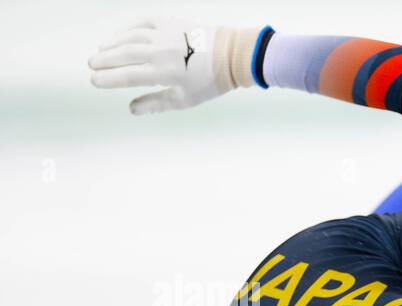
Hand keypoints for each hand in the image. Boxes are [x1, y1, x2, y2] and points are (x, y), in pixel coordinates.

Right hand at [89, 19, 262, 114]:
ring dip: (112, 43)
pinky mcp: (170, 21)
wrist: (232, 55)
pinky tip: (120, 35)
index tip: (94, 81)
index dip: (108, 79)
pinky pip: (142, 22)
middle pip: (124, 54)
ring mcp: (164, 33)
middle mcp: (161, 51)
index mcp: (164, 73)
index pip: (128, 76)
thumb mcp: (185, 99)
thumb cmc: (209, 81)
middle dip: (104, 60)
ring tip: (101, 50)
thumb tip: (131, 109)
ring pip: (130, 36)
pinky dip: (128, 28)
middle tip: (92, 65)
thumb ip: (157, 103)